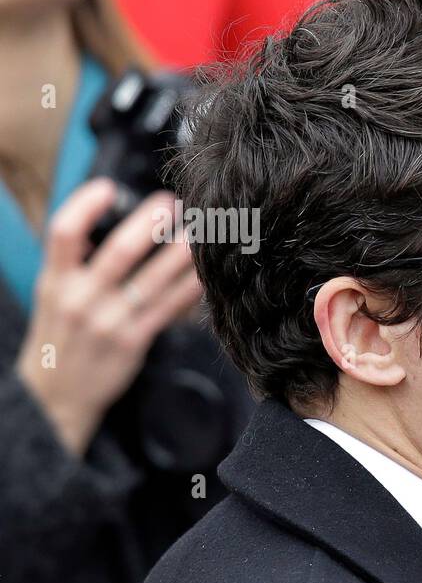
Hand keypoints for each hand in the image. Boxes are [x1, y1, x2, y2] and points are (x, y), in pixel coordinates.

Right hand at [16, 178, 202, 456]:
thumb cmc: (60, 337)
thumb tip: (103, 229)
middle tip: (172, 202)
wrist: (56, 395)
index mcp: (56, 281)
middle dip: (149, 224)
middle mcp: (81, 299)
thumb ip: (74, 264)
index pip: (63, 233)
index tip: (108, 187)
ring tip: (201, 230)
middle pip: (117, 253)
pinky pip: (169, 309)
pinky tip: (206, 273)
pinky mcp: (133, 341)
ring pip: (152, 280)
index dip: (84, 205)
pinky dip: (190, 289)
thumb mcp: (54, 296)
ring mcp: (109, 321)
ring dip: (181, 252)